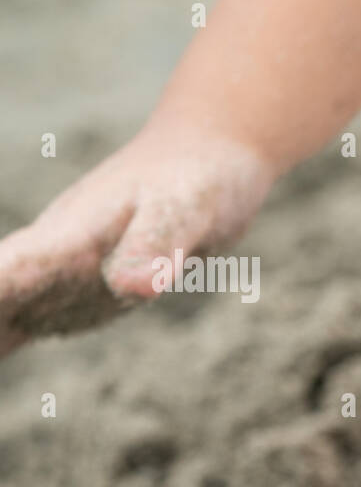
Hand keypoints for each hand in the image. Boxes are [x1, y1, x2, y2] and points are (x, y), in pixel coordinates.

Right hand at [0, 123, 272, 355]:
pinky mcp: (92, 286)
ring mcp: (68, 271)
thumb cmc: (200, 175)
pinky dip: (12, 332)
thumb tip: (132, 289)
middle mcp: (54, 255)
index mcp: (67, 236)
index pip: (8, 275)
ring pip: (11, 307)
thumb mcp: (186, 208)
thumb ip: (157, 245)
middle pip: (1, 294)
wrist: (213, 154)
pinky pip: (40, 312)